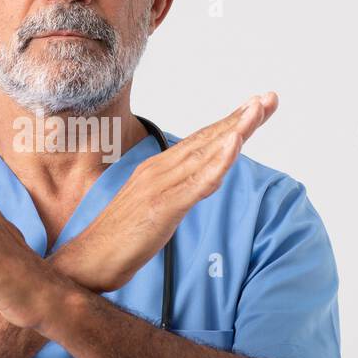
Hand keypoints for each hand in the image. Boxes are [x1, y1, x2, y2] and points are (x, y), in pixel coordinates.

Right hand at [50, 92, 278, 292]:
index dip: (230, 123)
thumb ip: (178, 191)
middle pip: (208, 139)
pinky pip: (196, 183)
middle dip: (241, 118)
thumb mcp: (156, 209)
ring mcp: (161, 186)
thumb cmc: (120, 237)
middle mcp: (160, 170)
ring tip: (258, 109)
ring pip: (204, 154)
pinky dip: (217, 163)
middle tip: (269, 98)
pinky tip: (234, 147)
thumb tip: (204, 180)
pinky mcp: (162, 207)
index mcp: (159, 169)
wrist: (89, 259)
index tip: (256, 106)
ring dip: (234, 130)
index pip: (201, 141)